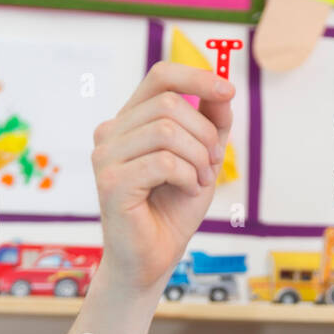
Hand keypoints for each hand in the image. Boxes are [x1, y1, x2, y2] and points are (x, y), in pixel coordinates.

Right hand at [91, 61, 234, 294]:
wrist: (153, 257)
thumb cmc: (173, 208)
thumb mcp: (202, 158)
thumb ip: (212, 123)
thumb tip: (223, 90)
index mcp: (129, 120)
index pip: (160, 76)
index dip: (197, 77)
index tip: (228, 90)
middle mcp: (110, 132)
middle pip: (169, 104)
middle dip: (204, 133)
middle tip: (212, 164)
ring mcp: (105, 156)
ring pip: (166, 131)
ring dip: (198, 159)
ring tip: (200, 181)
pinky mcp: (110, 182)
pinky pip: (163, 162)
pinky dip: (188, 178)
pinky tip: (188, 192)